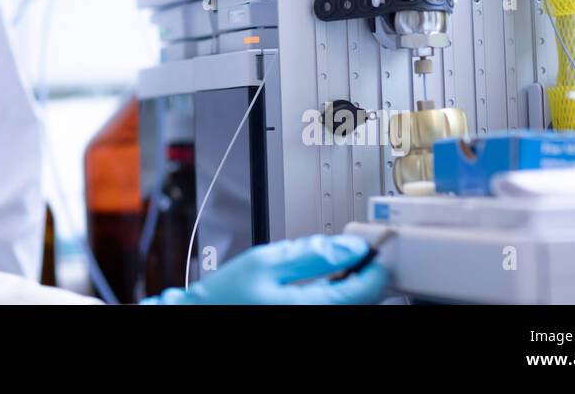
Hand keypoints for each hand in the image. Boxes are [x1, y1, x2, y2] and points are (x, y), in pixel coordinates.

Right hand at [140, 234, 388, 304]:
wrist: (200, 318)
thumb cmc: (225, 296)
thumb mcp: (265, 260)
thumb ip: (312, 253)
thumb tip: (350, 246)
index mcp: (312, 308)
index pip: (367, 288)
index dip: (375, 262)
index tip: (374, 246)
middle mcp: (319, 323)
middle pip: (365, 301)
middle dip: (364, 275)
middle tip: (355, 254)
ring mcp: (313, 327)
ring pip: (351, 309)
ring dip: (352, 288)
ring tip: (339, 270)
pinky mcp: (307, 326)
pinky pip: (336, 314)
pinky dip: (337, 299)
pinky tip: (324, 288)